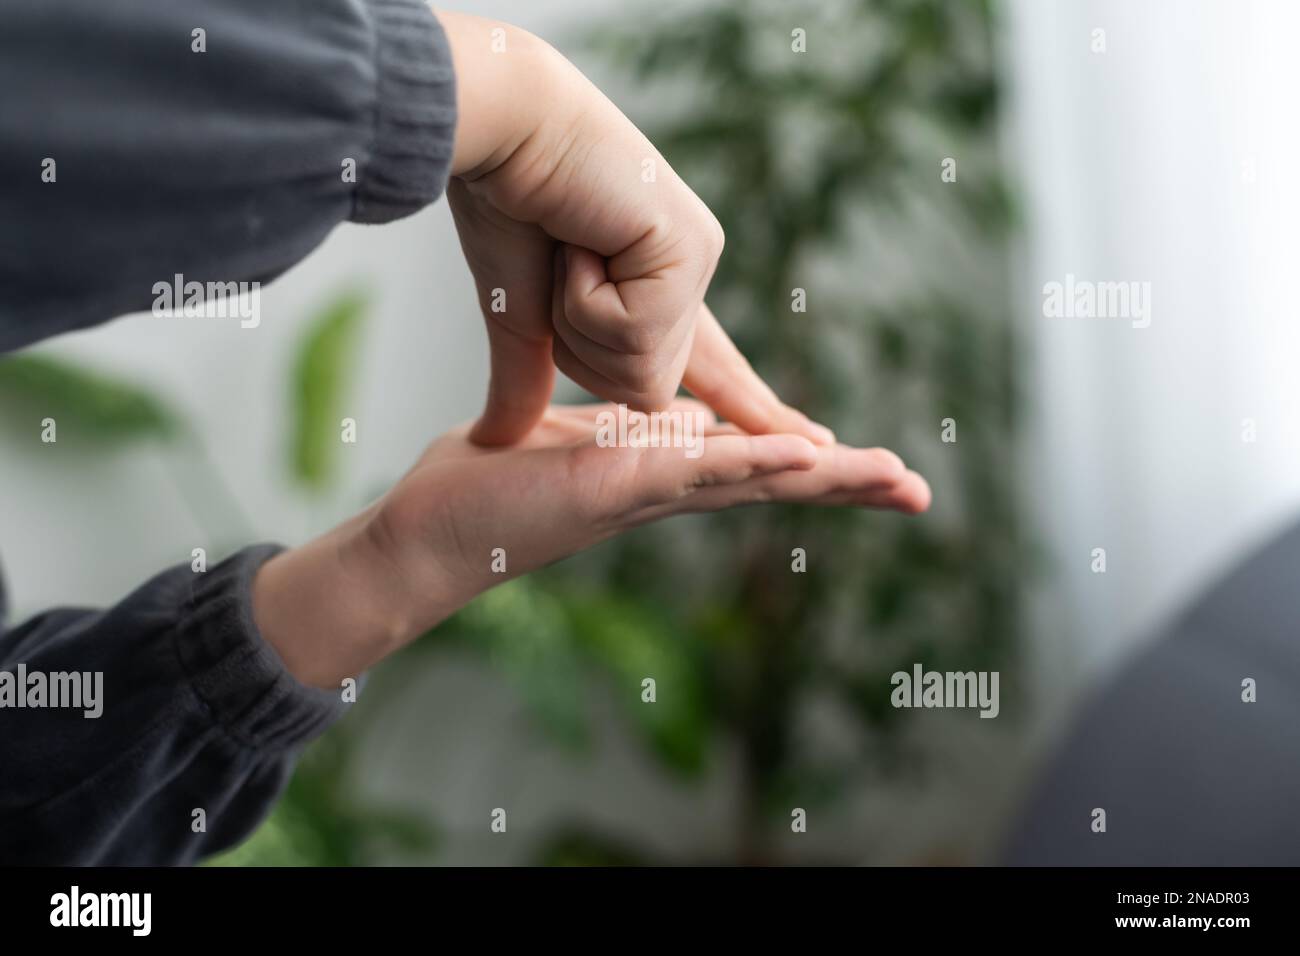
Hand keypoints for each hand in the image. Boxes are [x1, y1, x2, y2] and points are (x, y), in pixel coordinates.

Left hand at [252, 402, 928, 687]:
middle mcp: (666, 490)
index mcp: (660, 474)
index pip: (750, 466)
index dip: (813, 465)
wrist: (424, 535)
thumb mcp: (576, 441)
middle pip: (772, 482)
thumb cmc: (490, 491)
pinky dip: (753, 463)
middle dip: (846, 485)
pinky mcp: (613, 487)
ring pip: (753, 482)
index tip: (869, 464)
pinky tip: (807, 454)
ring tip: (896, 480)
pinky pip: (694, 472)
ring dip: (825, 480)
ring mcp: (645, 492)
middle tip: (916, 489)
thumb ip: (633, 431)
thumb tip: (683, 419)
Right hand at [435, 10, 834, 446]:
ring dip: (579, 320)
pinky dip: (586, 297)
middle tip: (562, 265)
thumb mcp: (519, 316)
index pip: (711, 365)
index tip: (814, 439)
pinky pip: (636, 332)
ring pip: (641, 373)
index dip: (747, 405)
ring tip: (571, 247)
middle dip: (584, 349)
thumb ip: (528, 378)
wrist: (502, 133)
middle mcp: (688, 276)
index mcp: (655, 288)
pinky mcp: (694, 249)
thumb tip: (504, 434)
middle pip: (647, 392)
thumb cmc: (507, 206)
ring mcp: (696, 262)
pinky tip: (582, 238)